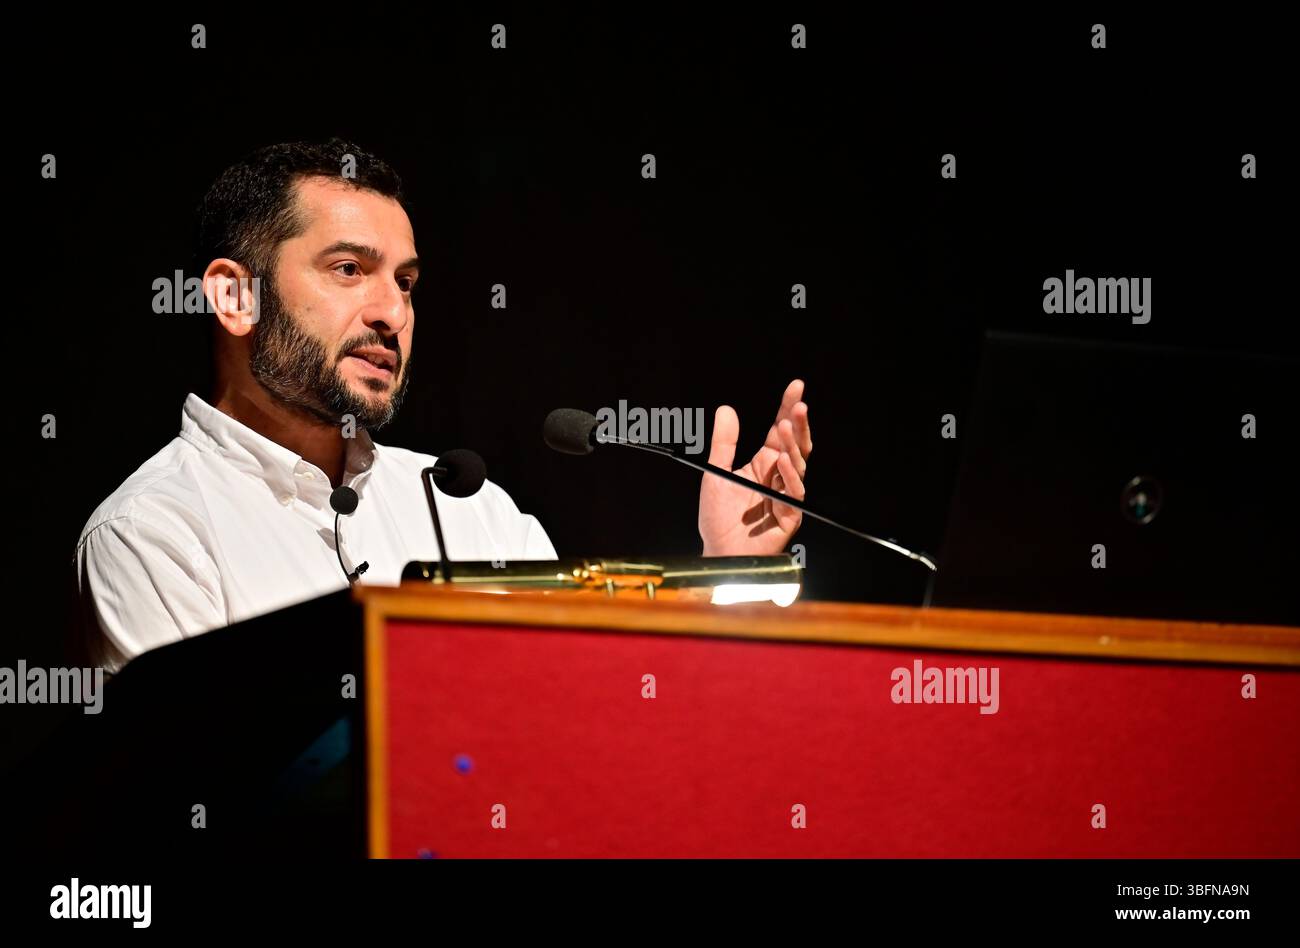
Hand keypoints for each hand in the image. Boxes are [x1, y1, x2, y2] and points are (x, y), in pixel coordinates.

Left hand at [698, 379, 811, 555]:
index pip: (779, 432)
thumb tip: (726, 410)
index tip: (796, 387)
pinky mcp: (789, 516)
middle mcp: (778, 477)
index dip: (788, 409)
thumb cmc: (718, 518)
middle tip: (800, 403)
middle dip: (799, 423)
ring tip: (785, 426)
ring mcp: (786, 496)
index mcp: (764, 464)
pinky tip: (781, 459)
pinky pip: (794, 493)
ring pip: (797, 465)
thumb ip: (723, 443)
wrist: (719, 553)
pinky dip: (789, 476)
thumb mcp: (715, 473)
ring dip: (792, 445)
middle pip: (795, 444)